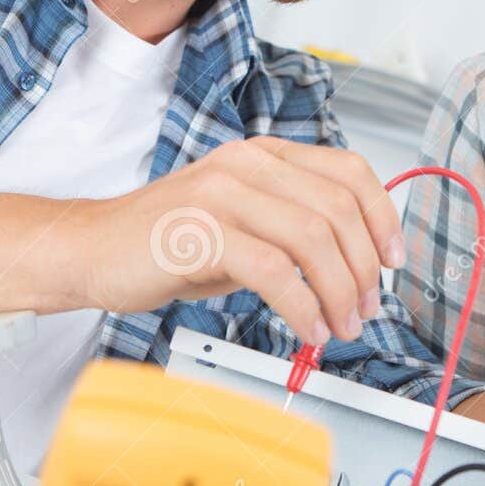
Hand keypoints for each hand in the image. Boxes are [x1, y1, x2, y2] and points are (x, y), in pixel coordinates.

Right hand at [66, 137, 403, 345]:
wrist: (91, 250)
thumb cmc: (166, 242)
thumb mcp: (241, 223)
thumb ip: (292, 230)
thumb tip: (353, 267)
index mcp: (263, 156)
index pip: (348, 171)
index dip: (382, 217)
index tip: (393, 261)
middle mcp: (246, 164)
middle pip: (338, 209)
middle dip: (364, 268)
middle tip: (366, 309)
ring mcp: (222, 193)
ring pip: (313, 238)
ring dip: (340, 292)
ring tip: (341, 326)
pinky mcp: (201, 232)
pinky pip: (275, 271)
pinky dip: (303, 306)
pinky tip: (307, 329)